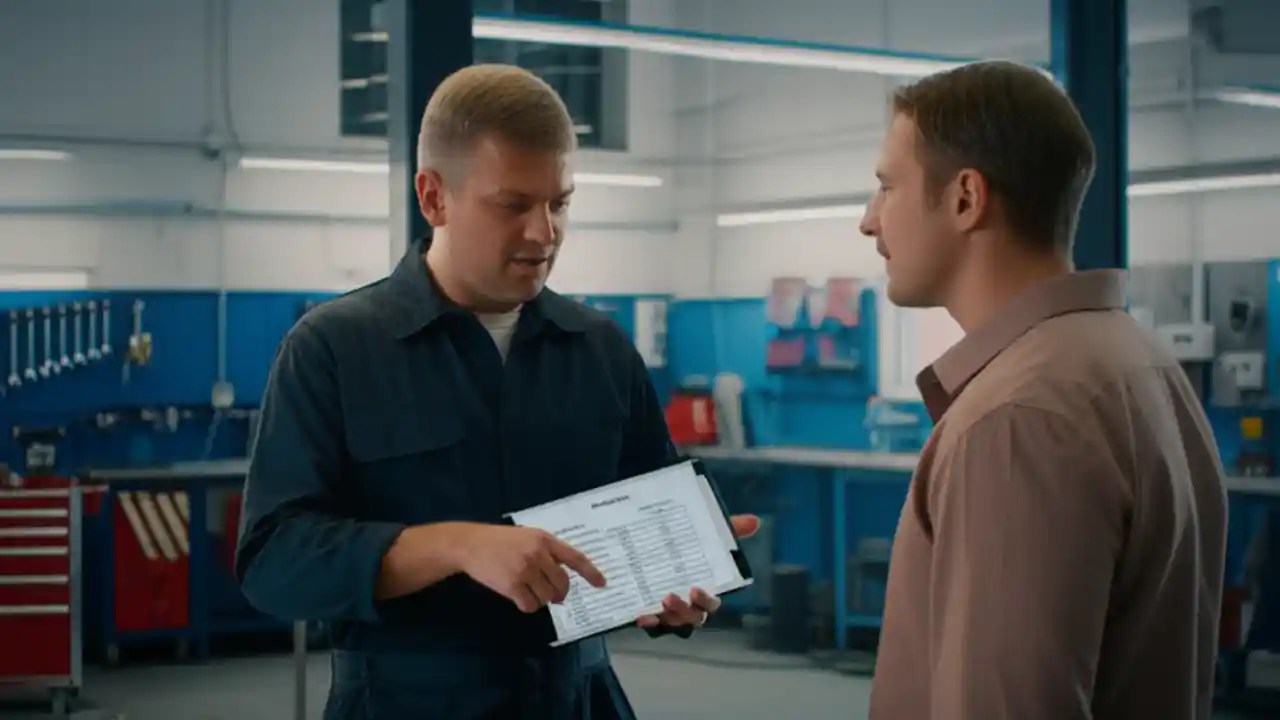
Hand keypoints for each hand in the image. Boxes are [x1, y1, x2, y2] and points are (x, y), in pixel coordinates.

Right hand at [453, 524, 606, 613]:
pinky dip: (528, 606)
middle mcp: (538, 553)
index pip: (575, 557)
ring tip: (530, 592)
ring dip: (542, 600)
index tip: (602, 584)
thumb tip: (561, 580)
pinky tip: (520, 599)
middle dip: (560, 594)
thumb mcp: (527, 537)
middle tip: (554, 597)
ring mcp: (525, 569)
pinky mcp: (512, 585)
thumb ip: (546, 552)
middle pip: (562, 583)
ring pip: (547, 597)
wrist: (470, 544)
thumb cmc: (500, 541)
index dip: (590, 572)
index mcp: (545, 539)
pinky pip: (530, 605)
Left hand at [635, 513, 760, 631]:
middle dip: (682, 610)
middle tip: (669, 596)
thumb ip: (731, 530)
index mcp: (704, 590)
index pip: (710, 603)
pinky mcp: (651, 612)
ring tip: (656, 602)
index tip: (695, 590)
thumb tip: (755, 521)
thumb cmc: (689, 546)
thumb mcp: (707, 535)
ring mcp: (669, 611)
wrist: (653, 542)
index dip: (705, 601)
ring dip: (666, 616)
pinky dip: (648, 621)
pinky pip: (651, 624)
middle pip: (692, 618)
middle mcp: (689, 605)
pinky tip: (640, 616)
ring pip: (672, 622)